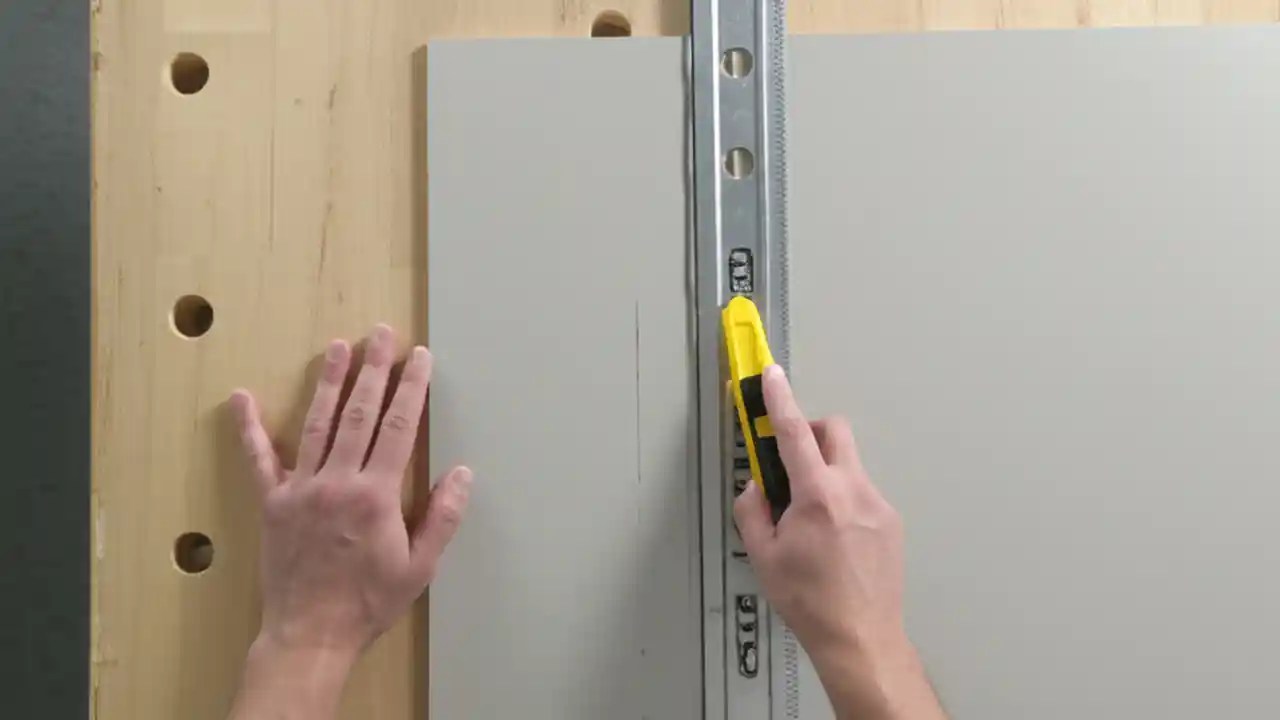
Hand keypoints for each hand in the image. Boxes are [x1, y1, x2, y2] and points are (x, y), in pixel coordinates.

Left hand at [227, 325, 470, 719]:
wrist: (310, 634)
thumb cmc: (369, 603)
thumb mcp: (420, 567)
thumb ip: (442, 517)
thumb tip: (462, 473)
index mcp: (377, 494)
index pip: (400, 427)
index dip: (412, 388)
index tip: (419, 357)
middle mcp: (338, 481)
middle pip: (360, 413)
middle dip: (373, 370)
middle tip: (380, 334)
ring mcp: (301, 489)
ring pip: (317, 424)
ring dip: (329, 382)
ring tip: (337, 347)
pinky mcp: (272, 503)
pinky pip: (258, 460)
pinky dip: (249, 428)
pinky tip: (241, 398)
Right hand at [734, 365, 943, 719]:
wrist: (861, 638)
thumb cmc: (810, 603)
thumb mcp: (764, 557)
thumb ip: (753, 511)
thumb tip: (755, 488)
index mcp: (817, 496)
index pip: (793, 432)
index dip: (779, 398)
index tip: (772, 374)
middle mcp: (853, 491)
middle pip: (834, 430)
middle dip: (810, 430)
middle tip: (789, 456)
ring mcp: (878, 505)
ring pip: (849, 464)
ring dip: (825, 471)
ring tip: (809, 516)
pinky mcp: (892, 522)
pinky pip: (862, 492)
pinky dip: (842, 498)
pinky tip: (832, 537)